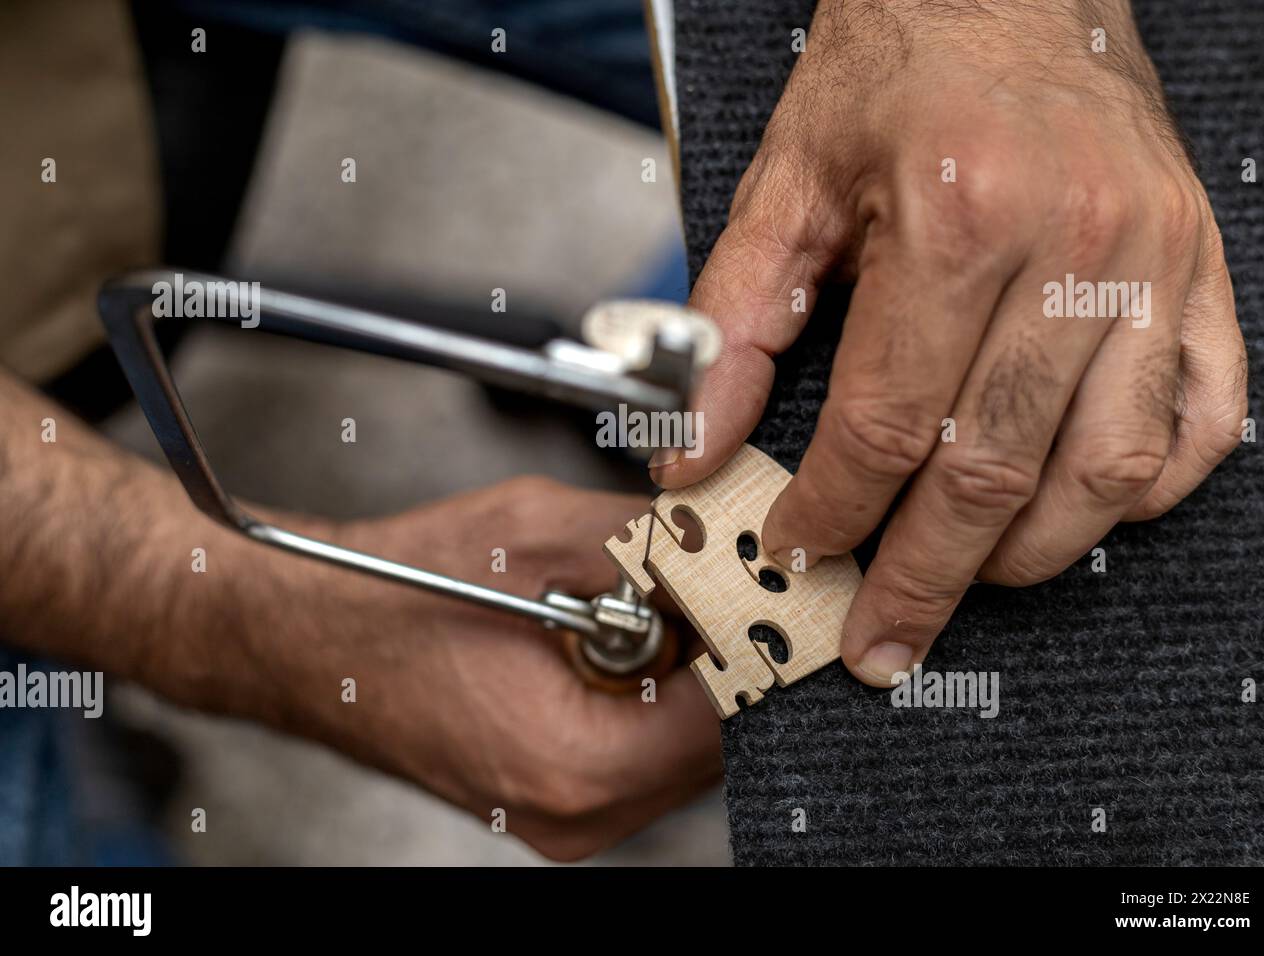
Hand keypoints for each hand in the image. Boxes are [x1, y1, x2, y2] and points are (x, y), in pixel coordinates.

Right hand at [230, 478, 719, 860]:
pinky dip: (645, 695)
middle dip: (714, 649)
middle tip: (692, 578)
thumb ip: (649, 541)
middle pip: (715, 736)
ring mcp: (565, 818)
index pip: (728, 708)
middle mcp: (577, 812)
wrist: (303, 636)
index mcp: (575, 760)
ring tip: (631, 605)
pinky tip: (605, 641)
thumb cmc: (390, 591)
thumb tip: (726, 539)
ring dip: (681, 672)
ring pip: (684, 747)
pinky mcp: (555, 801)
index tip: (753, 577)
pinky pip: (642, 752)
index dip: (747, 630)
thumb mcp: (535, 535)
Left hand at [655, 0, 1245, 684]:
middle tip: (879, 637)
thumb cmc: (900, 67)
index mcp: (960, 216)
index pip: (887, 424)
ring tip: (964, 581)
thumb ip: (730, 326)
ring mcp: (1158, 263)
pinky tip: (1083, 509)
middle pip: (994, 470)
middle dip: (923, 576)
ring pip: (1104, 471)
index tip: (801, 551)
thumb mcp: (788, 185)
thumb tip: (691, 452)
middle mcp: (1076, 245)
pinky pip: (1202, 420)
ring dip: (1028, 553)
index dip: (835, 511)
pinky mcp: (1205, 269)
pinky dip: (1146, 491)